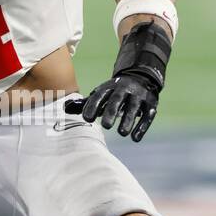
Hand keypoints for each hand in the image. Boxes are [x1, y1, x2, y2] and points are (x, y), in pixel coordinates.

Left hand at [65, 19, 170, 142]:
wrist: (141, 77)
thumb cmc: (114, 92)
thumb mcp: (100, 94)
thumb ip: (84, 103)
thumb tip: (65, 108)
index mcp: (109, 87)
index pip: (100, 96)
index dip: (93, 106)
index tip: (87, 118)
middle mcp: (124, 89)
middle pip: (117, 99)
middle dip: (112, 111)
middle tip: (105, 126)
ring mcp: (139, 96)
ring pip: (134, 107)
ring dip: (128, 119)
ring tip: (122, 133)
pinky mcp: (150, 104)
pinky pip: (147, 115)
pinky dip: (142, 126)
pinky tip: (135, 138)